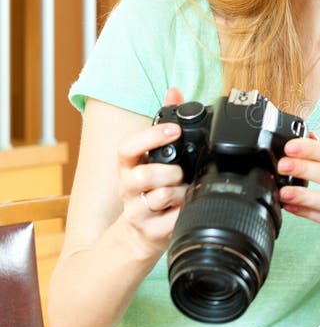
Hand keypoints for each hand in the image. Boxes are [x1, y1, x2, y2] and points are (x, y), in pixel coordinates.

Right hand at [117, 87, 188, 249]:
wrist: (139, 235)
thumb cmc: (151, 190)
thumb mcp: (154, 158)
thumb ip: (164, 124)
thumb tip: (174, 91)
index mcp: (128, 167)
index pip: (127, 148)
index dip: (150, 137)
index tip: (174, 130)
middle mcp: (128, 188)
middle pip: (143, 176)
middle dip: (170, 172)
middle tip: (181, 174)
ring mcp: (137, 211)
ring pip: (161, 196)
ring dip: (182, 192)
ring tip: (186, 192)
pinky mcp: (150, 232)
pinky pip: (172, 220)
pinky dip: (185, 212)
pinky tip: (186, 209)